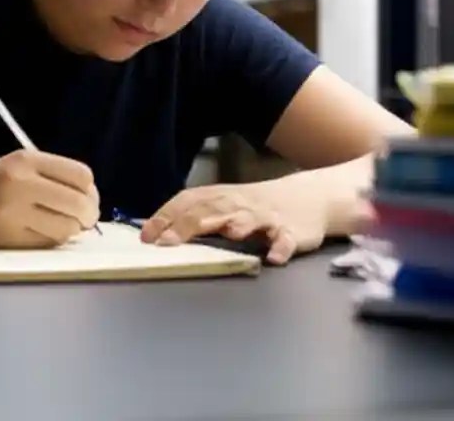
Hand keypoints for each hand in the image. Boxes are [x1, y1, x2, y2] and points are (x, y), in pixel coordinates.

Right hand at [0, 150, 99, 247]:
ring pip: (67, 227)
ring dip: (70, 231)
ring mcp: (13, 210)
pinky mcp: (7, 236)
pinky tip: (42, 234)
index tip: (88, 200)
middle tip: (84, 221)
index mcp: (26, 159)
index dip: (91, 191)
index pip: (80, 175)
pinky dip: (52, 240)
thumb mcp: (17, 167)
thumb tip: (92, 201)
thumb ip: (52, 177)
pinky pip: (48, 242)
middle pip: (79, 203)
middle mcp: (21, 182)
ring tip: (60, 227)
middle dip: (88, 215)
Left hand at [138, 183, 325, 264]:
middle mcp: (239, 204)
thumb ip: (192, 215)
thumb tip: (152, 230)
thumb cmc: (253, 206)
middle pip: (212, 210)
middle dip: (190, 224)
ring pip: (249, 219)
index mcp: (218, 197)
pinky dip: (281, 248)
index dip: (166, 217)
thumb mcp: (222, 204)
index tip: (146, 237)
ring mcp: (265, 217)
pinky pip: (285, 240)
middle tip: (169, 242)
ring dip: (238, 225)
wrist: (307, 197)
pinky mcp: (291, 231)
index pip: (187, 202)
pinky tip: (273, 258)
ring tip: (230, 235)